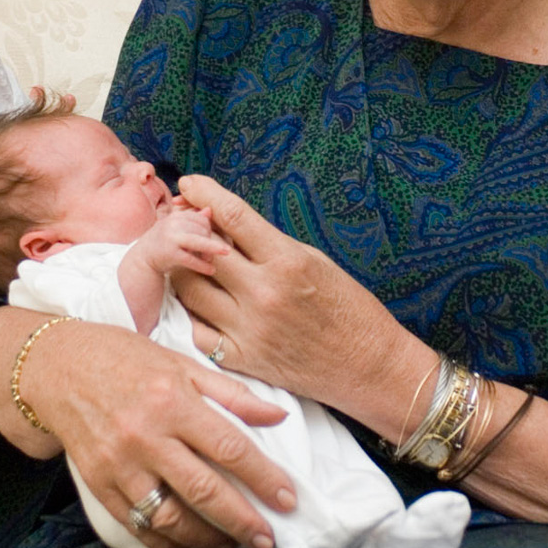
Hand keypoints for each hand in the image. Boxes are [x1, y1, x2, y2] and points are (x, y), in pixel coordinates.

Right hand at [9, 315, 296, 547]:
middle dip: (241, 520)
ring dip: (206, 539)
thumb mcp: (180, 362)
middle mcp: (146, 436)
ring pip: (169, 517)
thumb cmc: (125, 358)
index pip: (229, 448)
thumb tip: (278, 417)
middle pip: (203, 490)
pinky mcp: (99, 484)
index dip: (263, 478)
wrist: (57, 367)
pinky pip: (137, 526)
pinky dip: (166, 545)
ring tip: (232, 547)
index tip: (288, 500)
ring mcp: (119, 464)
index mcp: (173, 400)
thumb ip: (231, 393)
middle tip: (267, 540)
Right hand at [127, 204, 230, 282]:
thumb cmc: (163, 242)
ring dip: (209, 253)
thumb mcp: (176, 228)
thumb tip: (209, 210)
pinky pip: (192, 259)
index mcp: (176, 216)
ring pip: (200, 242)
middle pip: (203, 231)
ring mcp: (171, 238)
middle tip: (208, 255)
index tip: (208, 241)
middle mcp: (173, 224)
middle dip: (210, 243)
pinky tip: (211, 270)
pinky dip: (203, 265)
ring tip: (210, 261)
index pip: (202, 220)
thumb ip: (193, 218)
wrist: (142, 259)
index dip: (209, 232)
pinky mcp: (170, 254)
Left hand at [171, 176, 424, 416]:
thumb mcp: (314, 260)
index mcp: (288, 260)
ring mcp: (250, 329)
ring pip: (188, 290)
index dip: (204, 194)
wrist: (369, 365)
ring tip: (185, 261)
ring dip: (182, 270)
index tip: (189, 182)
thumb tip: (221, 223)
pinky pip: (196, 330)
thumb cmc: (346, 308)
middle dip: (184, 230)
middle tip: (178, 223)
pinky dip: (192, 313)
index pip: (233, 216)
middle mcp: (264, 293)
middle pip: (200, 250)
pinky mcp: (243, 360)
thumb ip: (267, 245)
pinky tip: (199, 303)